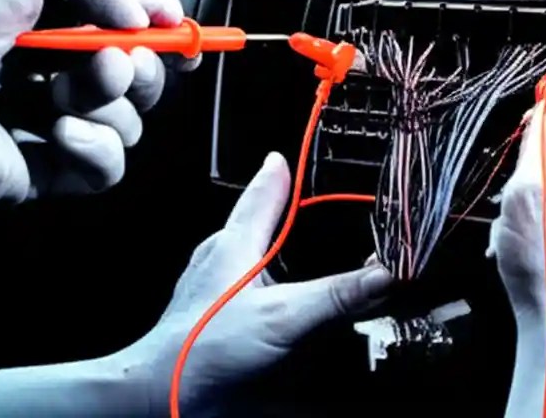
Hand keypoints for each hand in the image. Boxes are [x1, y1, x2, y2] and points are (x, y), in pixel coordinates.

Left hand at [0, 0, 188, 221]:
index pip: (121, 16)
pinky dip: (97, 148)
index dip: (159, 23)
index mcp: (37, 8)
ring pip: (129, 118)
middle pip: (138, 70)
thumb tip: (140, 15)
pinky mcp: (42, 170)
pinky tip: (58, 132)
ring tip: (62, 93)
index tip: (180, 31)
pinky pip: (108, 167)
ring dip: (110, 100)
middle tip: (108, 56)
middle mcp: (45, 65)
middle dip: (139, 61)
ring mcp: (45, 120)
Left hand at [122, 152, 392, 416]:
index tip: (298, 152)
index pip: (265, 191)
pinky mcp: (221, 324)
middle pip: (267, 227)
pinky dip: (282, 297)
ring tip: (322, 264)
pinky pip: (258, 298)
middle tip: (328, 210)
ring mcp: (220, 294)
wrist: (161, 398)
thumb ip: (336, 295)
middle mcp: (225, 262)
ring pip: (263, 264)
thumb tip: (384, 274)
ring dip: (292, 264)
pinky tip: (298, 315)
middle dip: (296, 221)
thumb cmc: (200, 352)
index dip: (285, 170)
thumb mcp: (282, 317)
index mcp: (234, 243)